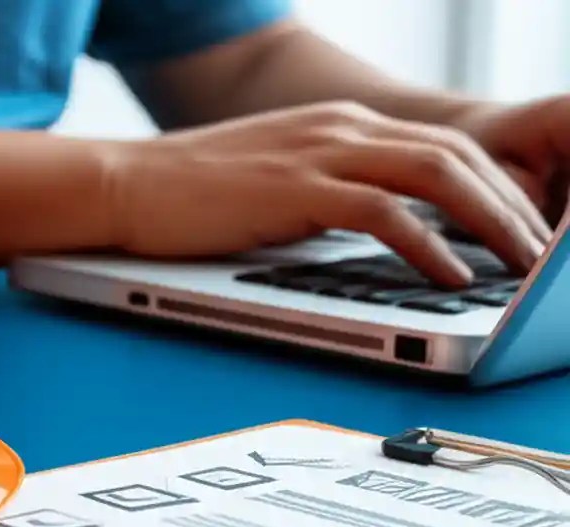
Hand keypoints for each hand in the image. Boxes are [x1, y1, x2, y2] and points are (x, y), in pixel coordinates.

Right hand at [97, 101, 550, 286]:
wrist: (124, 185)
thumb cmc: (189, 194)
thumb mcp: (275, 180)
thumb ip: (327, 193)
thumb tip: (373, 234)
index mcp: (338, 125)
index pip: (441, 147)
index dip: (493, 187)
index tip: (515, 230)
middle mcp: (339, 128)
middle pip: (456, 154)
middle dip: (509, 204)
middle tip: (538, 253)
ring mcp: (318, 154)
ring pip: (437, 173)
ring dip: (489, 220)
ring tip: (517, 265)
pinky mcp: (295, 189)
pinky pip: (385, 213)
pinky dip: (429, 244)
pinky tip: (450, 274)